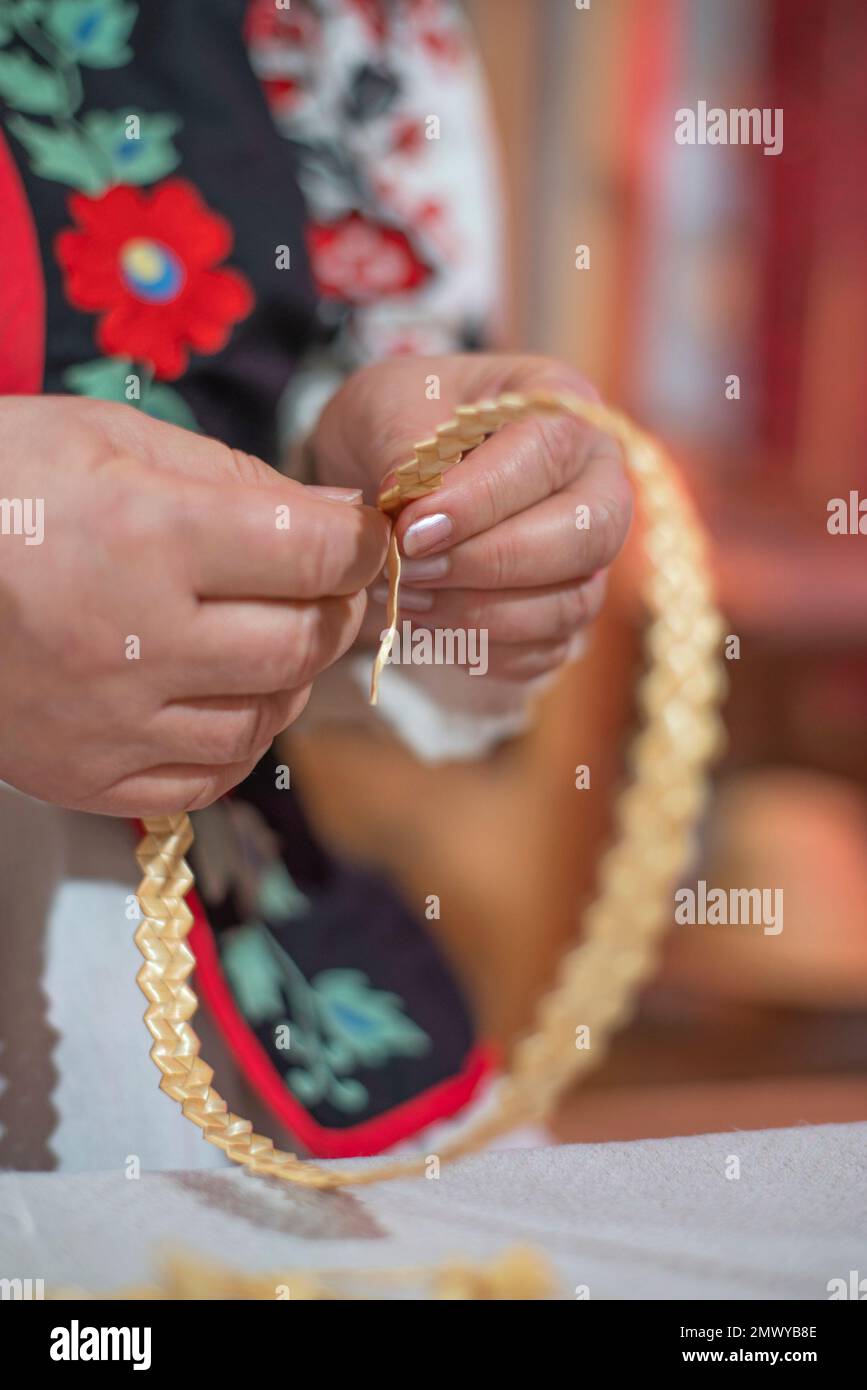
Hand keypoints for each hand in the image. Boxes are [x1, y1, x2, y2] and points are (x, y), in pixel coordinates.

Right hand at [0, 396, 387, 814]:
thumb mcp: (104, 436)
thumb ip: (227, 474)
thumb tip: (329, 522)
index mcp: (145, 534)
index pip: (315, 552)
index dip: (362, 543)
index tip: (362, 537)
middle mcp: (133, 640)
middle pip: (301, 645)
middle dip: (336, 609)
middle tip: (322, 585)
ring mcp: (106, 723)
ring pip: (264, 721)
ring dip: (288, 677)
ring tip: (260, 634)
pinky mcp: (81, 778)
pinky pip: (207, 780)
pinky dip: (235, 738)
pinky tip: (217, 695)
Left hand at [310, 354, 631, 682]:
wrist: (375, 470)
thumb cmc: (394, 422)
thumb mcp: (383, 404)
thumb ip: (402, 445)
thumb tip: (416, 506)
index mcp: (563, 406)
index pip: (550, 452)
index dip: (483, 499)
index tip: (412, 529)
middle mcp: (596, 482)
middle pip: (588, 535)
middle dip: (492, 562)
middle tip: (410, 568)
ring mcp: (586, 557)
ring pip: (570, 603)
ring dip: (480, 612)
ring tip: (406, 594)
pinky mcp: (560, 615)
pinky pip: (542, 652)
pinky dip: (480, 648)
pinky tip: (424, 622)